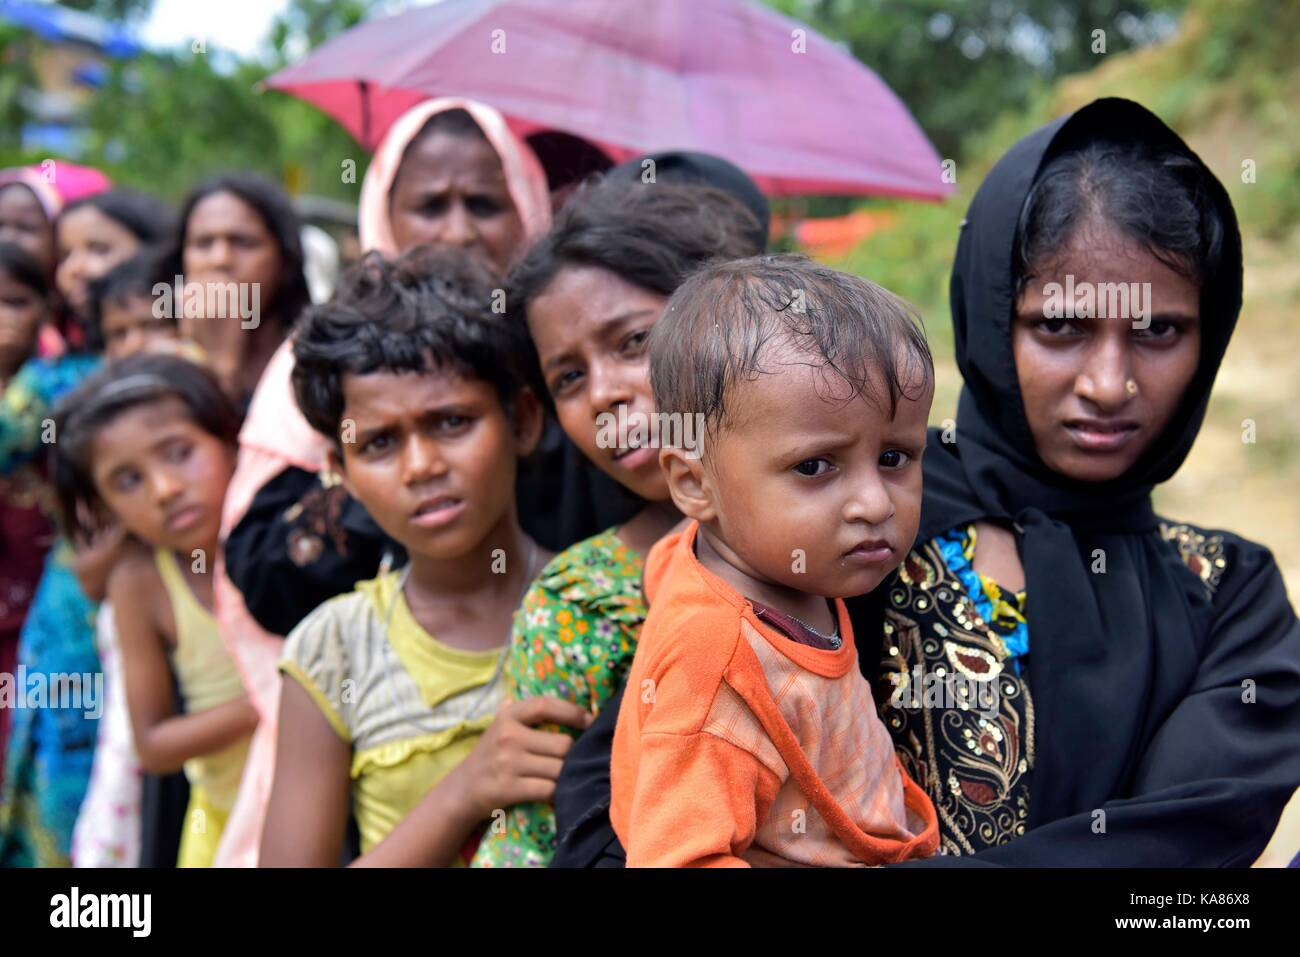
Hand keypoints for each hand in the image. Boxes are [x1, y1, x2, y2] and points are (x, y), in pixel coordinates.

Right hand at [457, 696, 592, 819]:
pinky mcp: (509, 788)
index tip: (590, 721)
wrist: (463, 789)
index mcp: (508, 716)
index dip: (572, 711)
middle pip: (562, 744)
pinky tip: (556, 793)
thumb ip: (516, 709)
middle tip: (574, 759)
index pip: (545, 705)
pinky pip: (548, 790)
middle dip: (573, 754)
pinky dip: (556, 794)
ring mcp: (508, 763)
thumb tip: (537, 694)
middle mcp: (508, 737)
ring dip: (566, 775)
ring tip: (566, 776)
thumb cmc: (490, 755)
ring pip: (559, 769)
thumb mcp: (499, 726)